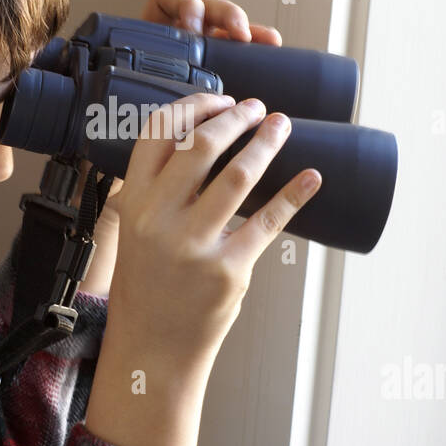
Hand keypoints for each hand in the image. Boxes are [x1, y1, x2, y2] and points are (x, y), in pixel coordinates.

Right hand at [75, 0, 282, 294]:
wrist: (152, 347)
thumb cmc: (148, 285)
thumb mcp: (137, 230)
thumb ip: (158, 190)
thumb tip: (203, 142)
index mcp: (133, 202)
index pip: (159, 133)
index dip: (194, 106)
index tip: (220, 98)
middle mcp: (159, 219)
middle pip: (202, 145)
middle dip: (236, 117)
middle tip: (257, 108)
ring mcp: (194, 245)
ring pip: (239, 176)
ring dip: (266, 143)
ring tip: (281, 126)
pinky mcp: (228, 270)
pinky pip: (268, 221)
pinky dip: (294, 194)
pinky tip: (311, 177)